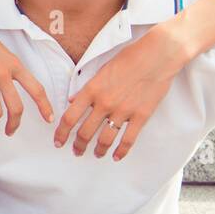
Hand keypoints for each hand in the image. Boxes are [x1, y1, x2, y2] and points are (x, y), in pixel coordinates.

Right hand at [0, 0, 52, 134]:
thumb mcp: (1, 50)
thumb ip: (8, 67)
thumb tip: (11, 83)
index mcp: (15, 64)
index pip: (37, 89)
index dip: (45, 106)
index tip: (49, 119)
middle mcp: (3, 73)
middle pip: (16, 108)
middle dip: (14, 124)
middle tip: (10, 130)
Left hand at [53, 26, 183, 159]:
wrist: (156, 56)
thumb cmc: (128, 58)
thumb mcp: (101, 70)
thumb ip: (86, 88)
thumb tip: (73, 100)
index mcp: (91, 90)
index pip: (70, 117)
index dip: (61, 132)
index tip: (58, 141)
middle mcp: (104, 103)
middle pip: (85, 132)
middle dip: (78, 145)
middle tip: (75, 151)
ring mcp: (123, 111)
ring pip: (105, 139)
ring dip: (97, 150)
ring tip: (94, 155)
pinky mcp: (141, 116)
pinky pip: (128, 139)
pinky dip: (121, 151)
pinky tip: (116, 156)